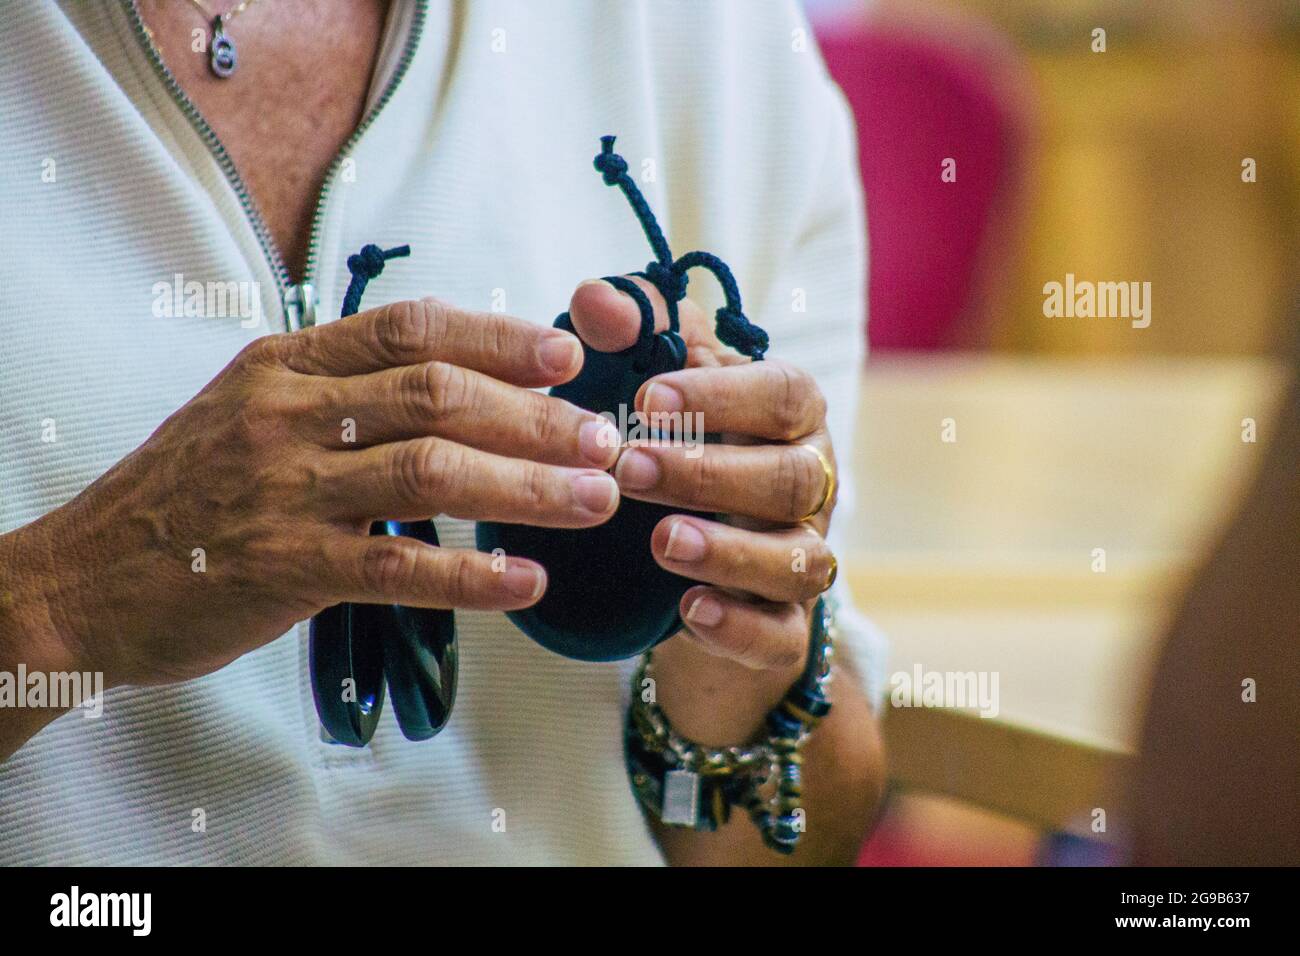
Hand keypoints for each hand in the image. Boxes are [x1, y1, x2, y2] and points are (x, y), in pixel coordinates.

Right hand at [0, 298, 623, 691]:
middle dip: (536, 418)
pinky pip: (397, 567)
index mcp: (286, 363)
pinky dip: (471, 574)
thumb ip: (344, 392)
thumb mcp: (252, 408)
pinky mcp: (283, 568)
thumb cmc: (189, 491)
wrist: (87, 575)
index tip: (566, 355)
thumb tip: (464, 386)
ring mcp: (284, 489)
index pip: (409, 327)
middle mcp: (286, 412)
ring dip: (526, 488)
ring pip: (431, 472)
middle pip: (438, 395)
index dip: (498, 337)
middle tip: (604, 442)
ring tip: (593, 502)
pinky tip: (525, 582)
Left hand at [567, 278, 837, 744]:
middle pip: (791, 478)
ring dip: (730, 550)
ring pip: (798, 560)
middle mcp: (811, 488)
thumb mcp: (659, 387)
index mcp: (792, 419)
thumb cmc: (680, 448)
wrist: (689, 564)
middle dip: (710, 472)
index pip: (784, 395)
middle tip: (629, 469)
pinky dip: (738, 625)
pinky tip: (688, 613)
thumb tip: (593, 299)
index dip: (721, 395)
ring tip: (661, 542)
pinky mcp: (781, 629)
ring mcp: (800, 560)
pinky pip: (778, 634)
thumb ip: (633, 335)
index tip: (645, 396)